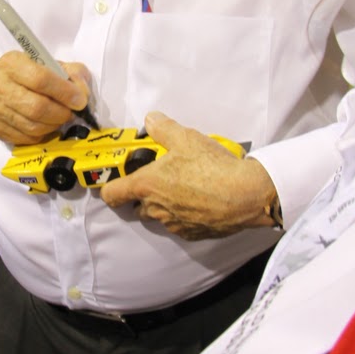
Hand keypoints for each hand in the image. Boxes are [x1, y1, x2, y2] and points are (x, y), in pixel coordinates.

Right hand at [0, 51, 92, 141]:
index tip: (79, 101)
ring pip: (33, 127)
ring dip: (53, 125)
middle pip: (37, 107)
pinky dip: (42, 134)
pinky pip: (26, 138)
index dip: (65, 92)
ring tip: (59, 118)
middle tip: (70, 113)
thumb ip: (72, 73)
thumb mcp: (49, 64)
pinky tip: (45, 125)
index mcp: (12, 63)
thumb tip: (82, 94)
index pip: (41, 79)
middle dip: (61, 113)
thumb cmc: (25, 75)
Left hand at [99, 110, 276, 238]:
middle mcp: (156, 208)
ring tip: (186, 187)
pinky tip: (201, 200)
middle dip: (144, 194)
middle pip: (137, 206)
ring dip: (166, 204)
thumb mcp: (185, 137)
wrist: (245, 195)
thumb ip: (163, 127)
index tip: (113, 182)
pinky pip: (181, 225)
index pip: (112, 194)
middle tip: (161, 177)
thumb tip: (152, 120)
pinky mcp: (193, 234)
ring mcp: (174, 224)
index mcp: (147, 185)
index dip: (108, 189)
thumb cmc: (212, 167)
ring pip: (160, 216)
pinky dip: (186, 214)